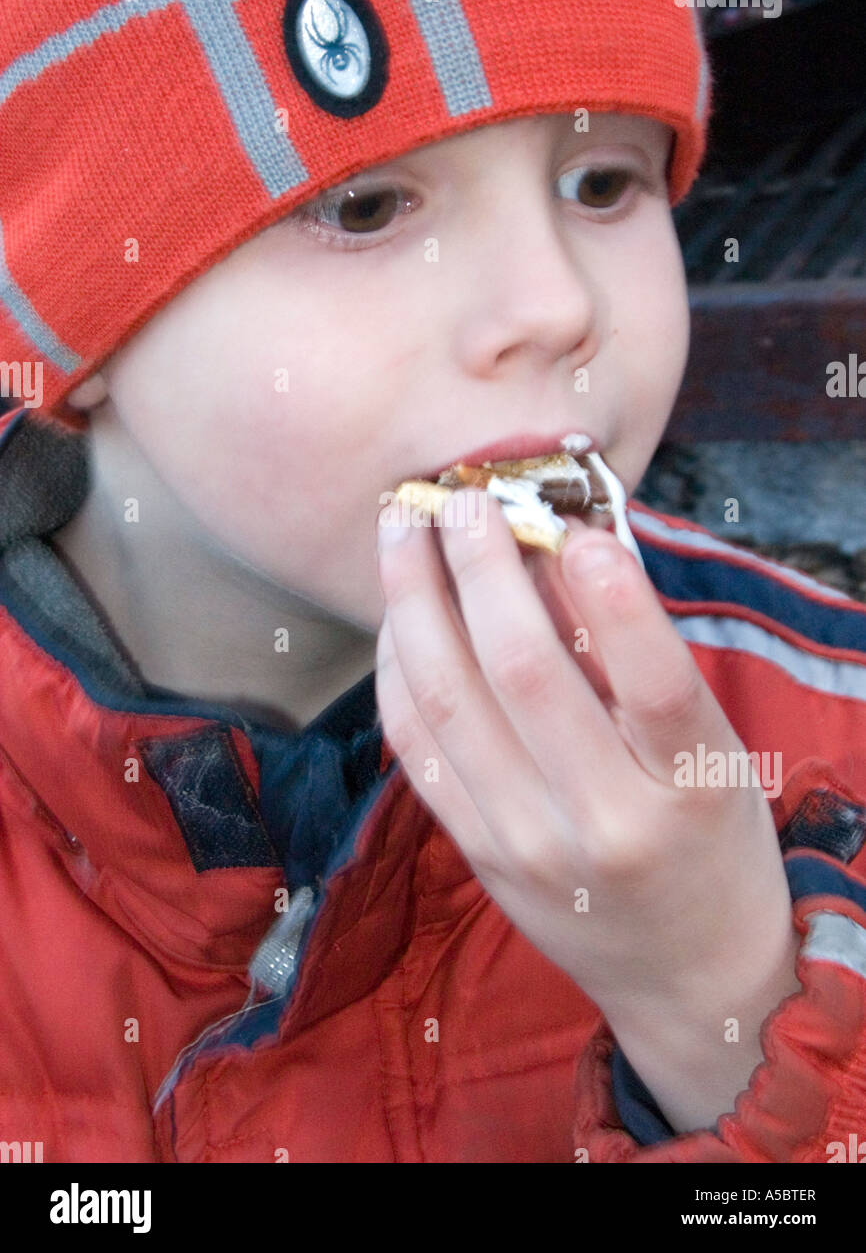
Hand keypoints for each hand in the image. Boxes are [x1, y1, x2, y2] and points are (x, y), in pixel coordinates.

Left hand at [374, 489, 797, 1096]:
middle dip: (481, 569)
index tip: (575, 527)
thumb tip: (563, 550)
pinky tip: (398, 614)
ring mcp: (530, 846)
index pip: (657, 686)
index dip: (614, 599)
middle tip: (460, 498)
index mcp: (693, 790)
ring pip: (449, 702)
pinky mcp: (478, 854)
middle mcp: (608, 823)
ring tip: (403, 529)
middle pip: (526, 675)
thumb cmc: (710, 839)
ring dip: (415, 601)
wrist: (687, 975)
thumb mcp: (713, 753)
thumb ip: (645, 663)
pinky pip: (418, 746)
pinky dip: (397, 669)